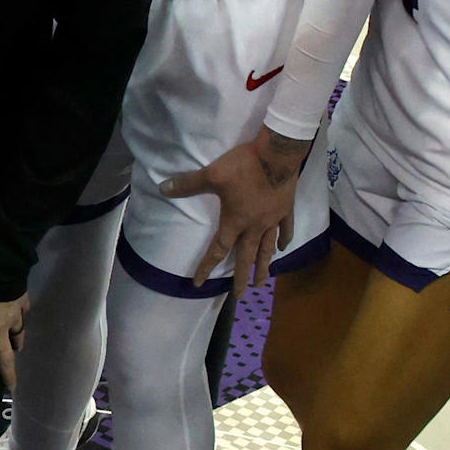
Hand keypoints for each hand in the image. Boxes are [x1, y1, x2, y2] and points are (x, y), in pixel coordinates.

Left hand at [0, 269, 24, 405]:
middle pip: (5, 357)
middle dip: (8, 373)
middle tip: (12, 387)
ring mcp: (12, 314)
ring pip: (18, 334)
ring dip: (18, 343)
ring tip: (18, 349)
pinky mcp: (21, 299)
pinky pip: (24, 311)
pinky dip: (23, 314)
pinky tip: (24, 313)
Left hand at [153, 127, 307, 293]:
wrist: (278, 153)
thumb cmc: (244, 165)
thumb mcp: (213, 174)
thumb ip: (188, 184)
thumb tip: (163, 188)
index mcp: (235, 221)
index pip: (218, 250)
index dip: (207, 267)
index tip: (199, 283)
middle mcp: (255, 226)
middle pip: (246, 257)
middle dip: (242, 278)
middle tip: (240, 296)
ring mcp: (273, 219)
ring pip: (267, 249)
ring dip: (264, 267)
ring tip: (263, 283)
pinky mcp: (286, 209)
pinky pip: (285, 229)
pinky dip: (284, 239)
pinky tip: (283, 249)